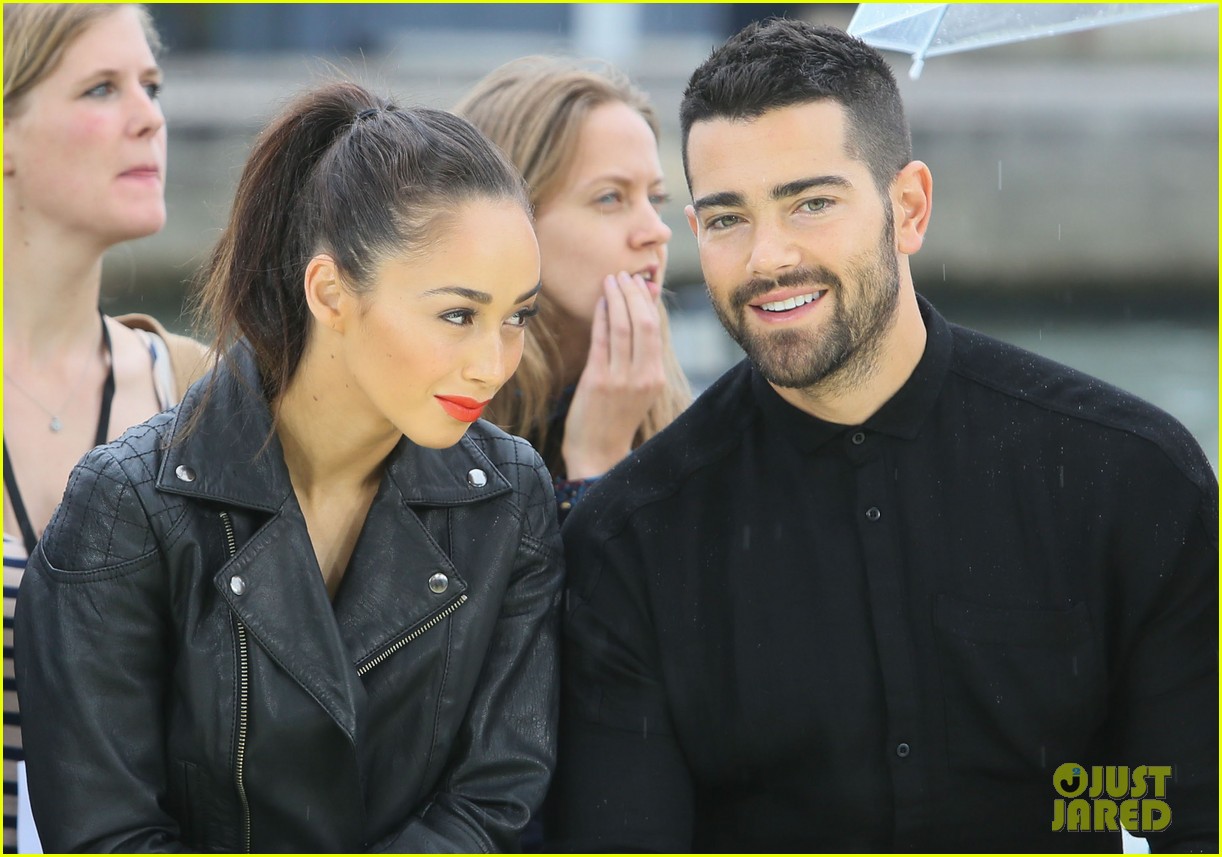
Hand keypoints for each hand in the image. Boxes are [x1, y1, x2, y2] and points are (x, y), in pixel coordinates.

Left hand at [561, 271, 666, 479]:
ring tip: (609, 281)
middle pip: (642, 323)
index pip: (655, 328)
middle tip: (622, 274)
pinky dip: (600, 317)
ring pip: (622, 327)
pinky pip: (601, 341)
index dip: (646, 301)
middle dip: (631, 294)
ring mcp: (620, 379)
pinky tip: (598, 303)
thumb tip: (642, 317)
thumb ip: (640, 356)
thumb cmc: (615, 418)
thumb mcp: (638, 389)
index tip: (638, 282)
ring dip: (615, 299)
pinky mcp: (597, 382)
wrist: (598, 453)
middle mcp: (642, 377)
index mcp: (655, 377)